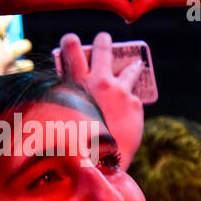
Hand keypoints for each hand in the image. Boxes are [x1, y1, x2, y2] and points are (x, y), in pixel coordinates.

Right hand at [57, 32, 143, 170]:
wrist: (97, 161)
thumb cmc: (75, 142)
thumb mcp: (64, 116)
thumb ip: (70, 102)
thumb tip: (75, 97)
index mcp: (75, 83)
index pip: (70, 50)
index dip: (71, 42)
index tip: (72, 40)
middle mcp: (98, 81)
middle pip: (102, 49)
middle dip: (104, 41)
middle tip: (104, 39)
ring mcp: (118, 90)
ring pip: (130, 69)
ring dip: (132, 65)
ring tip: (137, 64)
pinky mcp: (134, 103)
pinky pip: (135, 99)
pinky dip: (133, 103)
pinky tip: (134, 109)